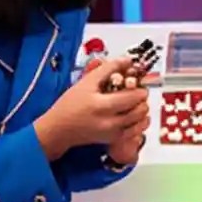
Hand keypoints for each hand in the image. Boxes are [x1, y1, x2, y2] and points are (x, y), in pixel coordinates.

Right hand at [35, 57, 149, 158]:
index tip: (135, 82)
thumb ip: (109, 68)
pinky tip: (131, 115)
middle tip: (134, 92)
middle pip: (141, 109)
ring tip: (133, 103)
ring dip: (142, 110)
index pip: (134, 96)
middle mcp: (110, 122)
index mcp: (103, 105)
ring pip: (141, 121)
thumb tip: (127, 60)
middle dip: (141, 98)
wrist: (60, 128)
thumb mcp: (87, 81)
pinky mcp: (114, 140)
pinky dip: (138, 123)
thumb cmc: (70, 104)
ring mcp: (114, 133)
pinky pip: (136, 132)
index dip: (139, 87)